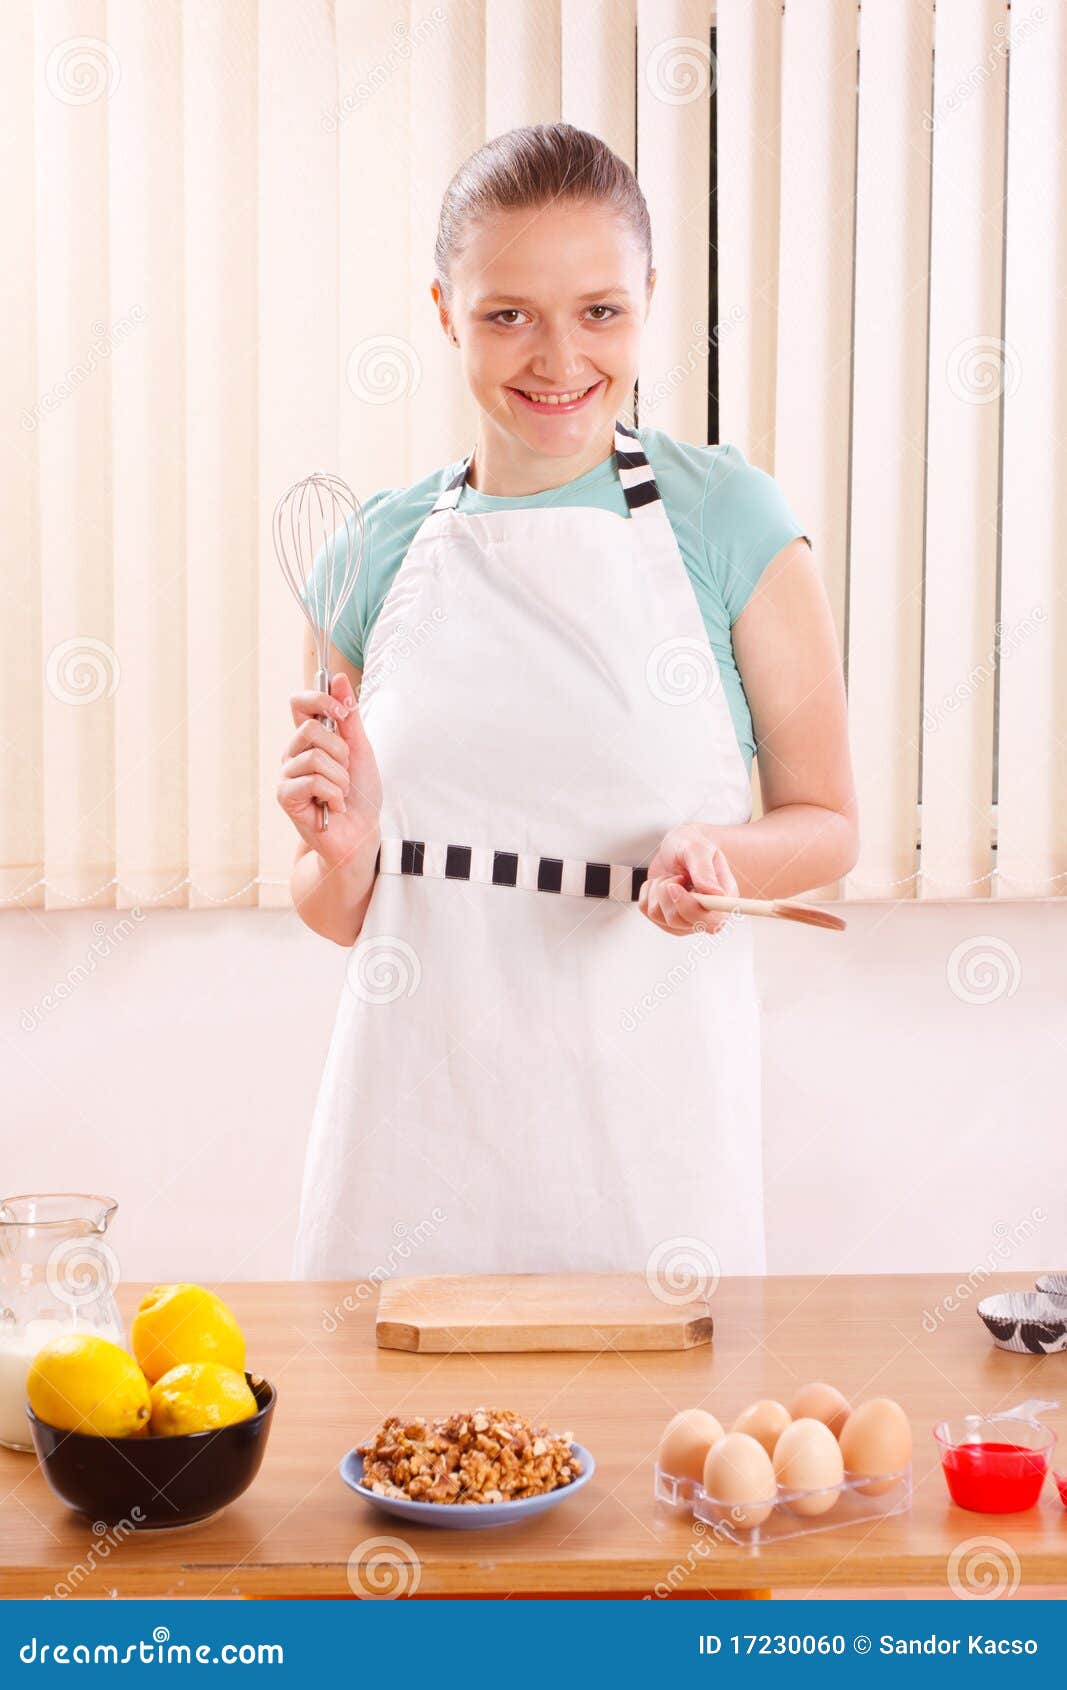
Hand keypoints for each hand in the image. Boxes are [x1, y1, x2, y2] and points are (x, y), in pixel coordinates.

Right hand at [277, 672, 382, 865]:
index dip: (319, 699)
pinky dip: (333, 794)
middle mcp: (293, 753)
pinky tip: (333, 806)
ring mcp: (287, 774)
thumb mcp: (360, 749)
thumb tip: (339, 678)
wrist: (361, 833)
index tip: (343, 712)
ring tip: (341, 793)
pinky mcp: (285, 796)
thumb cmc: (360, 793)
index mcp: (310, 739)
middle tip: (345, 771)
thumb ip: (349, 716)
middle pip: (311, 728)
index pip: (299, 703)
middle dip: (340, 750)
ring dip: (340, 778)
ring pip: (315, 756)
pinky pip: (313, 780)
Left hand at [638, 825, 738, 936]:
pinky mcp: (665, 919)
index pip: (713, 922)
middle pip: (681, 922)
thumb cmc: (691, 845)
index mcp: (723, 899)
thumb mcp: (698, 847)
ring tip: (671, 877)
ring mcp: (684, 920)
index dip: (691, 910)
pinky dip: (648, 892)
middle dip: (668, 895)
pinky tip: (661, 883)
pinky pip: (647, 910)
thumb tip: (714, 893)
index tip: (675, 887)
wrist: (676, 848)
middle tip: (674, 877)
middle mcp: (705, 914)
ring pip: (660, 916)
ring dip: (658, 890)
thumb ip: (704, 870)